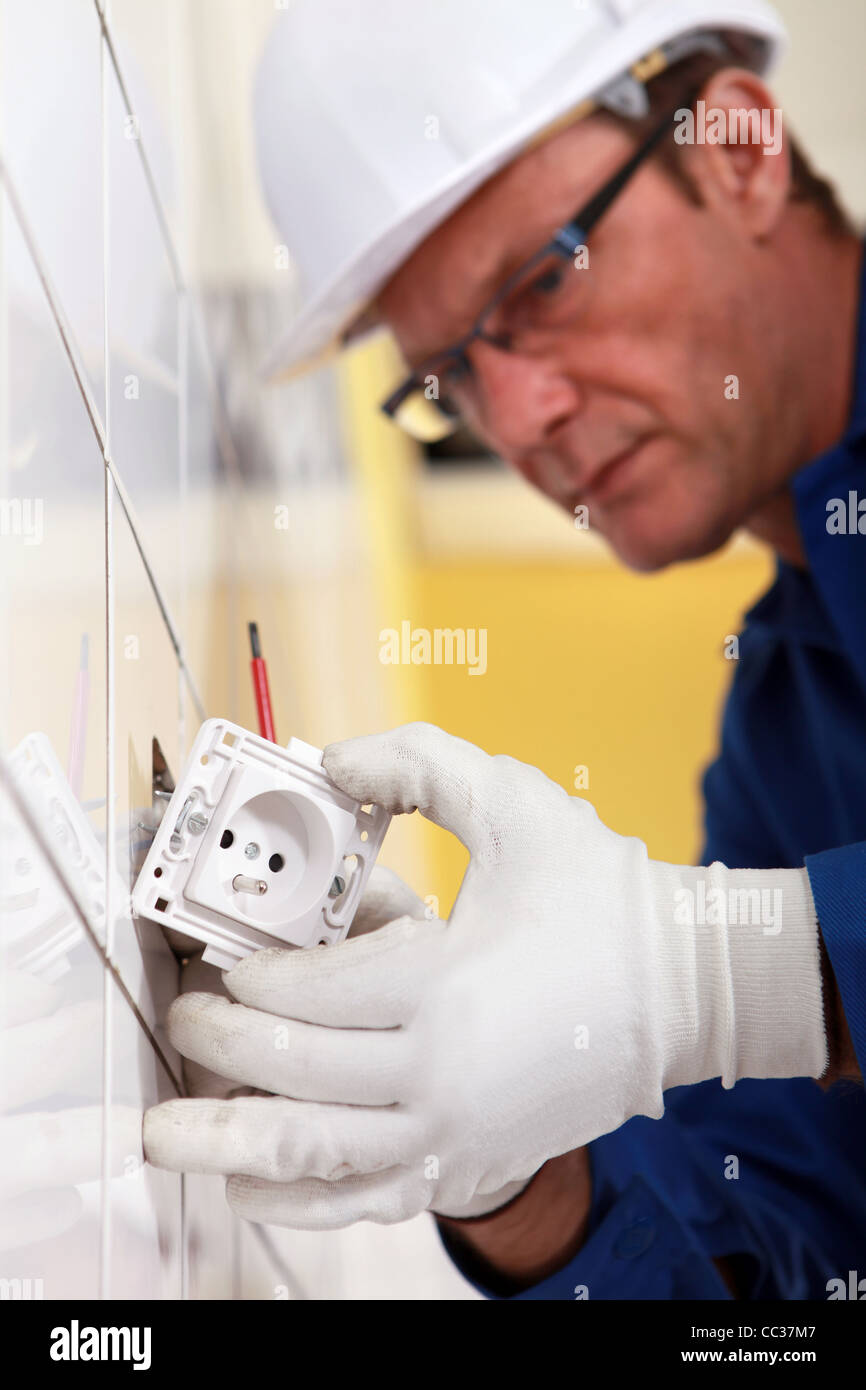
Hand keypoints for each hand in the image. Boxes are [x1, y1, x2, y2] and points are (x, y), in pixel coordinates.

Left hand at [144, 722, 826, 1227]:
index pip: (306, 994)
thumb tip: (332, 759)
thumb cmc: (602, 897)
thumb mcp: (514, 803)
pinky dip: (298, 1202)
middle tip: (184, 1023)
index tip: (223, 965)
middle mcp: (442, 1073)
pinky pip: (364, 1201)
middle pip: (291, 1073)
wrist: (687, 987)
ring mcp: (455, 1133)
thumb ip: (416, 763)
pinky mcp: (470, 1163)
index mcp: (446, 983)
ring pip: (312, 1156)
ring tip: (166, 1136)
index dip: (249, 980)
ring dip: (226, 1145)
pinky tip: (249, 1190)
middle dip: (217, 1047)